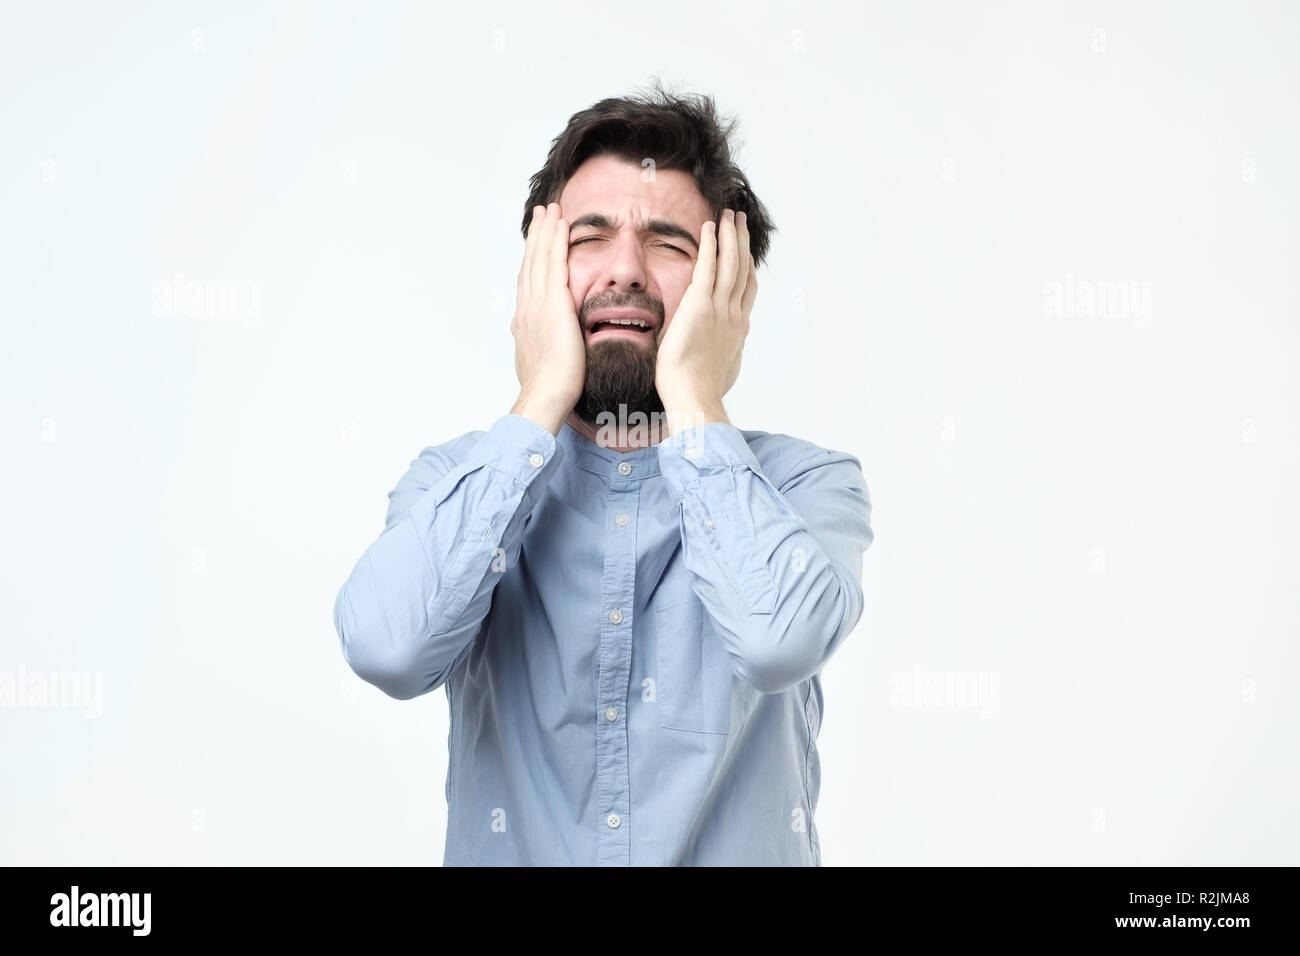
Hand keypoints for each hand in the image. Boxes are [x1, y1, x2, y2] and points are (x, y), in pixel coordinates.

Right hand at [510, 202, 584, 433]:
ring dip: (545, 231)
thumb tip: (539, 342)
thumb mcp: (540, 360)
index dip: (531, 258)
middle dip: (536, 236)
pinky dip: (556, 243)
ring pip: (540, 258)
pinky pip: (555, 265)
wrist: (546, 394)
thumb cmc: (549, 387)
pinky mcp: (553, 304)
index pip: (528, 281)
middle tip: (540, 213)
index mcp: (525, 320)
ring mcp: (538, 304)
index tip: (536, 240)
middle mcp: (527, 307)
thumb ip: (541, 345)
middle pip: (530, 263)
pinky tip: (561, 225)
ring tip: (550, 210)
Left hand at [654, 209, 756, 414]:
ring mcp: (720, 309)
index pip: (746, 290)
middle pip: (742, 270)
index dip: (747, 266)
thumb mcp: (721, 370)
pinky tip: (710, 227)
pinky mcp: (700, 306)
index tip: (746, 250)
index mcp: (737, 330)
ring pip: (730, 263)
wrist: (695, 397)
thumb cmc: (702, 392)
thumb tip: (727, 355)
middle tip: (740, 221)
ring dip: (730, 236)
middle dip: (742, 243)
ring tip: (729, 215)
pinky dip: (711, 245)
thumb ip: (724, 355)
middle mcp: (734, 315)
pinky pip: (708, 267)